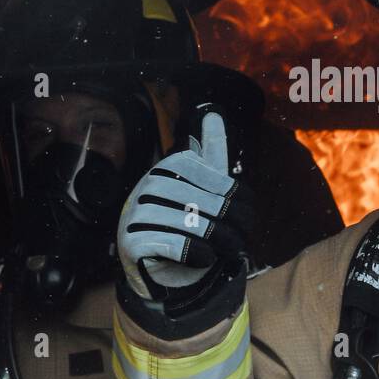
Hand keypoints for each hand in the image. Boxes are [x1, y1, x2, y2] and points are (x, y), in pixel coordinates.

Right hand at [117, 110, 252, 304]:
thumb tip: (213, 111)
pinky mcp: (131, 242)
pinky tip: (204, 257)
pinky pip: (173, 243)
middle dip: (229, 220)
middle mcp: (148, 185)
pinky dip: (196, 253)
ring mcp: (136, 213)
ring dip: (216, 239)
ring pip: (189, 222)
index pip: (208, 173)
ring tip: (227, 248)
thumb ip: (211, 152)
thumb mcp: (202, 186)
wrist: (160, 267)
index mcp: (167, 167)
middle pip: (200, 200)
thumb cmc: (186, 221)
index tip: (247, 208)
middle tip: (241, 236)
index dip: (232, 192)